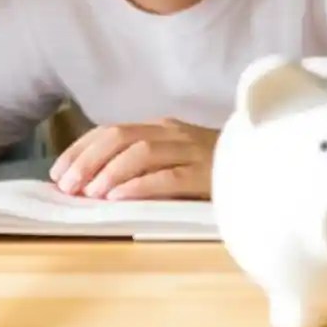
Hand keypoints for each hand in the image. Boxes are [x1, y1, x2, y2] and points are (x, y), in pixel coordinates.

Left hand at [48, 119, 218, 199]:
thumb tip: (88, 183)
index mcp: (161, 128)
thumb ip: (139, 164)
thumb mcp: (173, 161)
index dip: (80, 149)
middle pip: (120, 137)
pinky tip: (118, 198)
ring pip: (141, 153)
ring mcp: (193, 151)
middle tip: (67, 186)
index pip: (110, 130)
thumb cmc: (213, 172)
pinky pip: (169, 177)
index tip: (57, 172)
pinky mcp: (209, 174)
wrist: (269, 172)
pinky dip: (139, 186)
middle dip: (87, 161)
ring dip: (109, 173)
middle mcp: (174, 134)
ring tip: (88, 193)